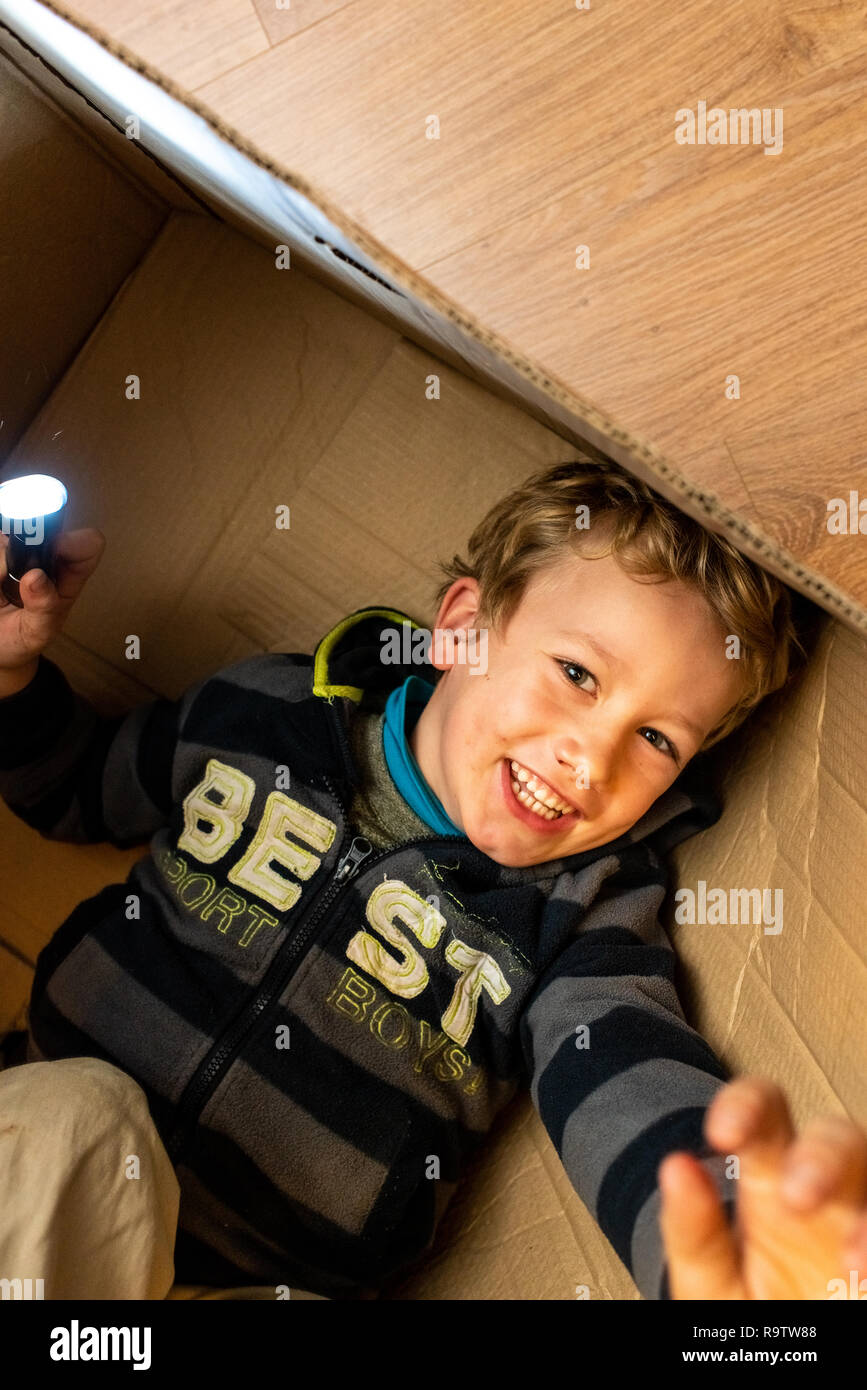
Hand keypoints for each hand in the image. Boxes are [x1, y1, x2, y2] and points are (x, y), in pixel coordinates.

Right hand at [0, 527, 105, 672]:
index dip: (76, 541)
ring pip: (6, 539)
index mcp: (67, 577)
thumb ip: (43, 608)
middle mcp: (43, 557)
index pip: (87, 547)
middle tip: (9, 572)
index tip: (57, 547)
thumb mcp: (37, 633)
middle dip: (25, 541)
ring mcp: (15, 552)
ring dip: (1, 563)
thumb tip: (36, 577)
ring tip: (0, 591)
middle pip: (41, 528)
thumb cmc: (22, 638)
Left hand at [658, 1076, 866, 1298]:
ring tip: (852, 1267)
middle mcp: (830, 1191)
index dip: (748, 1104)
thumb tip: (675, 1166)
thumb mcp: (710, 1280)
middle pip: (839, 1137)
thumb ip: (693, 1231)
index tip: (722, 1134)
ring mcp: (866, 1219)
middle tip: (798, 1199)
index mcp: (772, 1178)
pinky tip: (864, 1278)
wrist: (783, 1359)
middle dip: (824, 1157)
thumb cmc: (745, 1314)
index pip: (765, 1112)